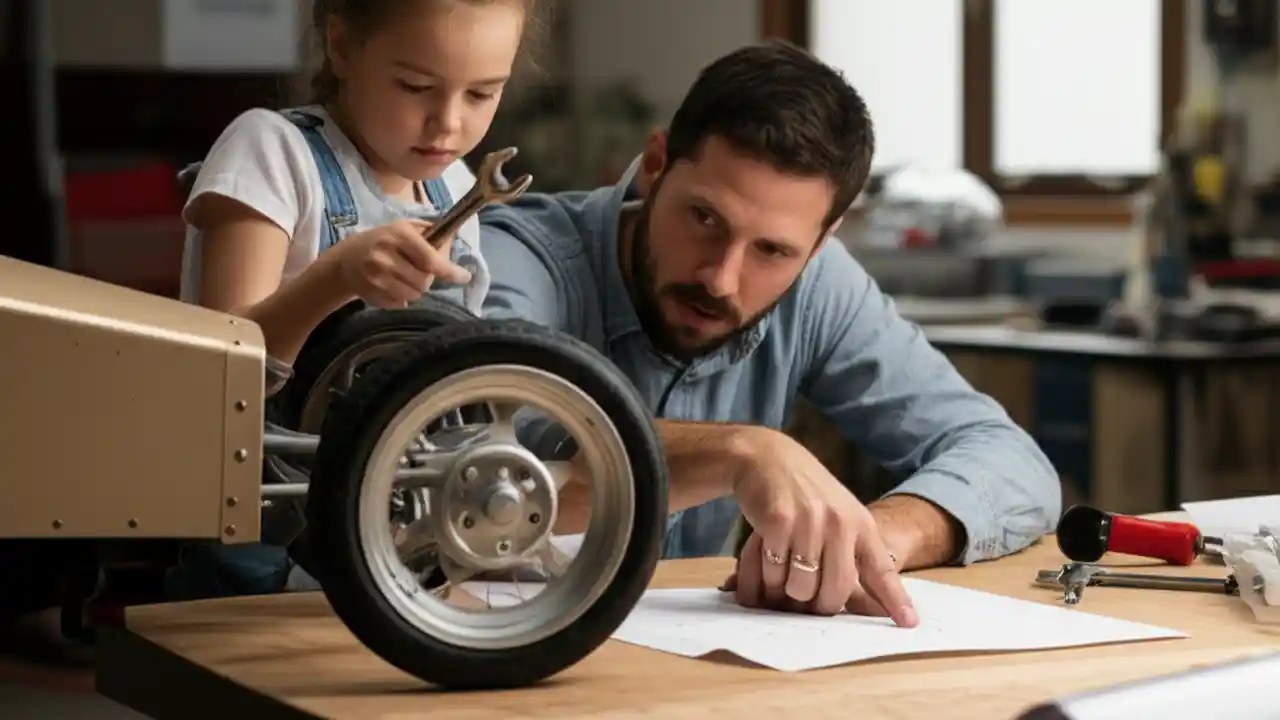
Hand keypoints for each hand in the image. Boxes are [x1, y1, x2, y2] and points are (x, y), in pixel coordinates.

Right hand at [328, 219, 471, 308]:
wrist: (345, 260)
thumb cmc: (382, 241)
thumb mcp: (404, 228)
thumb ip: (431, 234)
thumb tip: (454, 240)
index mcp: (398, 235)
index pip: (430, 260)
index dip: (449, 271)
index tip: (464, 277)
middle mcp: (385, 256)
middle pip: (424, 282)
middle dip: (427, 278)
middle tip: (417, 270)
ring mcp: (377, 277)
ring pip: (414, 295)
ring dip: (415, 289)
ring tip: (403, 277)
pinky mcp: (372, 293)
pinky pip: (400, 303)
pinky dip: (401, 297)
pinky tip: (391, 285)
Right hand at [724, 429, 918, 626]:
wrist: (768, 458)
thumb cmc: (805, 494)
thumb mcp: (839, 514)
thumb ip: (853, 552)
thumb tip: (864, 601)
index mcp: (860, 523)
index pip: (882, 569)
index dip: (895, 600)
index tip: (909, 623)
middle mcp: (840, 523)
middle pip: (835, 592)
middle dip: (818, 604)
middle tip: (804, 598)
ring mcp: (809, 521)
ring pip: (801, 587)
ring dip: (786, 590)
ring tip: (782, 570)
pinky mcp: (778, 522)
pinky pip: (774, 571)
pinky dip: (767, 573)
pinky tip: (768, 553)